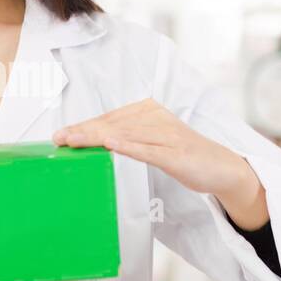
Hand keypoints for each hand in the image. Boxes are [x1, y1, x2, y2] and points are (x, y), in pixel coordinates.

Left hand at [52, 97, 269, 229]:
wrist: (222, 168)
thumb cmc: (183, 155)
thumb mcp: (152, 143)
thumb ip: (128, 139)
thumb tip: (96, 143)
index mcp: (148, 112)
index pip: (110, 118)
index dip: (84, 126)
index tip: (61, 135)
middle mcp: (156, 118)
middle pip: (113, 124)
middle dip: (83, 131)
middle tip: (58, 139)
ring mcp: (166, 135)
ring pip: (125, 134)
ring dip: (97, 137)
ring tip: (74, 142)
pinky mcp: (176, 153)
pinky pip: (148, 149)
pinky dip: (128, 146)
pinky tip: (111, 145)